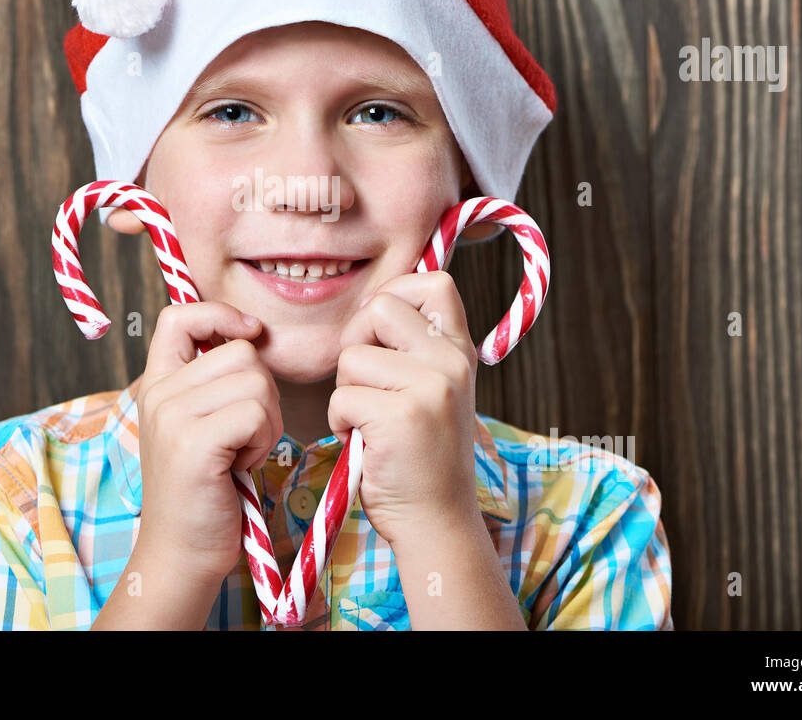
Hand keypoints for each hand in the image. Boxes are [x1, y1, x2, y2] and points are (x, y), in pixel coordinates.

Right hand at [132, 302, 282, 585]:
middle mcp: (158, 393)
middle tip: (245, 436)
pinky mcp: (192, 442)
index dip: (220, 314)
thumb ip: (215, 383)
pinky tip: (243, 466)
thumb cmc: (206, 491)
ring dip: (267, 420)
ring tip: (243, 452)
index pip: (179, 315)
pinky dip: (263, 440)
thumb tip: (253, 336)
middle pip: (241, 353)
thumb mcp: (200, 424)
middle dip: (263, 392)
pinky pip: (255, 412)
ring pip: (255, 381)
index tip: (248, 333)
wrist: (181, 554)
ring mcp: (171, 416)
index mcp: (157, 383)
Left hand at [327, 271, 482, 549]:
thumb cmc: (420, 455)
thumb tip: (373, 304)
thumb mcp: (433, 389)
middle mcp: (452, 362)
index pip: (434, 281)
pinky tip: (366, 443)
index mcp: (460, 350)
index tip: (384, 335)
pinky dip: (341, 422)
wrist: (436, 521)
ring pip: (351, 357)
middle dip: (357, 343)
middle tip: (369, 385)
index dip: (397, 294)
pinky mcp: (401, 416)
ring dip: (346, 393)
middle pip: (379, 307)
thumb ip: (413, 347)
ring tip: (372, 423)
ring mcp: (430, 387)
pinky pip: (341, 396)